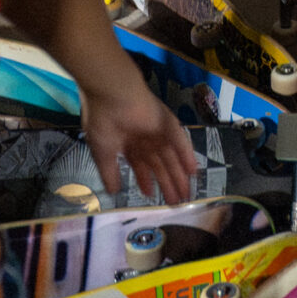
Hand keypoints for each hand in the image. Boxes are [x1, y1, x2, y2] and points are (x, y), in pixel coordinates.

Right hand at [82, 71, 197, 205]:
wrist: (111, 95)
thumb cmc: (103, 122)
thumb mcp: (103, 153)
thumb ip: (110, 173)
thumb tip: (113, 192)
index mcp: (127, 144)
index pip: (140, 166)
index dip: (145, 181)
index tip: (151, 196)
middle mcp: (144, 138)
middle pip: (159, 165)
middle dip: (166, 184)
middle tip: (175, 203)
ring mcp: (157, 131)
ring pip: (171, 158)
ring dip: (178, 176)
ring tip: (186, 195)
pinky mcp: (168, 123)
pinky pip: (180, 142)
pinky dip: (187, 156)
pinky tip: (193, 172)